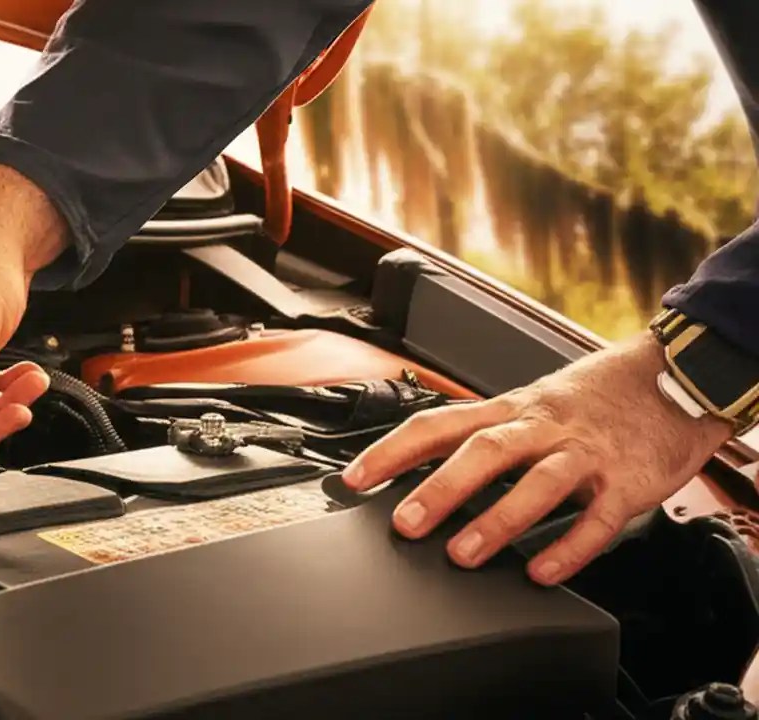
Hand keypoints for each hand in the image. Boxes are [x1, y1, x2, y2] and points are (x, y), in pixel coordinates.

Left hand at [342, 332, 732, 585]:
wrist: (676, 376)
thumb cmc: (592, 399)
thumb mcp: (529, 405)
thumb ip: (483, 436)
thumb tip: (420, 471)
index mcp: (510, 410)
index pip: (438, 424)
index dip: (393, 450)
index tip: (353, 479)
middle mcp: (541, 427)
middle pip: (484, 451)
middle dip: (440, 487)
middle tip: (404, 524)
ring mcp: (585, 453)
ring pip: (537, 482)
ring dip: (497, 519)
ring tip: (462, 554)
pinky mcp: (627, 481)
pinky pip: (598, 519)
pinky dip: (570, 546)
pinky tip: (542, 572)